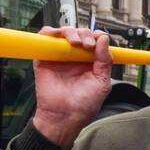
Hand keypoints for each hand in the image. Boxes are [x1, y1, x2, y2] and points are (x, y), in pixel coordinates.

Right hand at [31, 27, 111, 148]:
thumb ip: (105, 60)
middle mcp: (75, 58)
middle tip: (87, 45)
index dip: (97, 36)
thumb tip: (103, 39)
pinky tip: (58, 37)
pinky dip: (49, 32)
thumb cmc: (83, 106)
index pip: (94, 40)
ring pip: (63, 33)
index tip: (99, 40)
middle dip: (85, 34)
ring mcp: (59, 57)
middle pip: (79, 33)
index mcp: (90, 62)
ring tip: (75, 43)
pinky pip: (44, 39)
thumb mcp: (102, 82)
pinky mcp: (44, 59)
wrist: (64, 117)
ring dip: (70, 32)